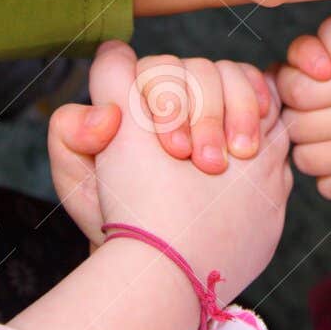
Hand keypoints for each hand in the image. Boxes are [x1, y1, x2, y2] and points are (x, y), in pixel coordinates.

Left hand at [50, 42, 291, 304]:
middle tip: (207, 163)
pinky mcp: (242, 117)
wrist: (174, 262)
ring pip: (227, 74)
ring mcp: (208, 103)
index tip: (172, 148)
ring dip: (237, 110)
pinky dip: (260, 99)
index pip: (150, 67)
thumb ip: (70, 134)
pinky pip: (255, 85)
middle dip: (204, 113)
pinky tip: (257, 135)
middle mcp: (170, 94)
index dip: (164, 96)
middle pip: (193, 69)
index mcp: (130, 100)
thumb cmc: (121, 221)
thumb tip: (105, 112)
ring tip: (241, 155)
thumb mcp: (80, 183)